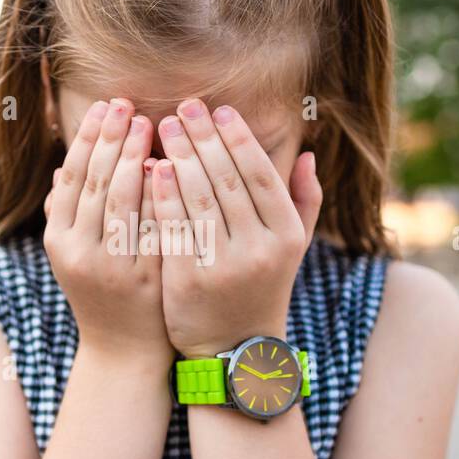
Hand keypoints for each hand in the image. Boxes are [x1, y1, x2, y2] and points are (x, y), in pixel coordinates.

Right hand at [44, 98, 169, 365]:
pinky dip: (158, 194)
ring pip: (121, 201)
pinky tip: (169, 166)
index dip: (87, 138)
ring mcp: (111, 266)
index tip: (104, 107)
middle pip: (95, 182)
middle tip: (127, 104)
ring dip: (133, 158)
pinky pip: (151, 226)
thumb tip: (61, 170)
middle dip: (111, 138)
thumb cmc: (103, 294)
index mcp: (58, 239)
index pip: (72, 176)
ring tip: (149, 124)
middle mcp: (79, 251)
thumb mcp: (75, 254)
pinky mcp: (144, 278)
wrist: (123, 351)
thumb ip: (67, 214)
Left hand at [150, 99, 321, 357]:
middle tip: (184, 107)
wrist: (235, 350)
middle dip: (204, 138)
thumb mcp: (292, 249)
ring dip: (180, 156)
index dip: (239, 139)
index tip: (220, 110)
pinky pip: (173, 228)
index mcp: (286, 235)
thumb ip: (304, 201)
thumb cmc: (261, 288)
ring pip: (198, 199)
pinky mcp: (189, 282)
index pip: (261, 174)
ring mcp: (223, 266)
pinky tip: (152, 168)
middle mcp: (259, 249)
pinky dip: (162, 195)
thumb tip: (306, 154)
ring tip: (163, 127)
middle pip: (227, 180)